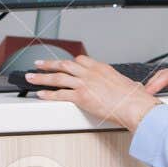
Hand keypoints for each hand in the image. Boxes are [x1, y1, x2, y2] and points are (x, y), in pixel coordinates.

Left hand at [27, 56, 157, 130]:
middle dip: (49, 64)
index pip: (80, 61)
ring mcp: (86, 84)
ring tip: (31, 77)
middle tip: (39, 64)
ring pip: (58, 77)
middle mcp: (91, 73)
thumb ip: (118, 85)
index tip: (62, 64)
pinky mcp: (82, 97)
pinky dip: (48, 94)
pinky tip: (41, 94)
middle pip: (65, 65)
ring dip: (42, 77)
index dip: (68, 62)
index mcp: (101, 68)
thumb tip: (122, 89)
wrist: (136, 105)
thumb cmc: (134, 98)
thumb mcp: (126, 84)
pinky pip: (61, 94)